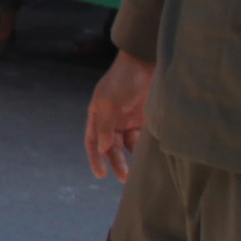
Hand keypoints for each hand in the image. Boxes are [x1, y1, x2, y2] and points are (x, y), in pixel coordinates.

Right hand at [84, 51, 154, 179]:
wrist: (145, 62)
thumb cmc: (122, 79)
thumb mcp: (109, 102)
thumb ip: (105, 126)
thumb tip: (102, 147)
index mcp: (98, 115)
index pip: (93, 141)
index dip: (95, 158)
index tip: (101, 174)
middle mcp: (111, 120)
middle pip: (111, 147)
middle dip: (116, 162)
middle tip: (124, 178)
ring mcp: (128, 120)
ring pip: (127, 145)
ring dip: (131, 158)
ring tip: (137, 172)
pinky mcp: (144, 119)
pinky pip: (142, 138)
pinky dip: (143, 148)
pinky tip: (147, 157)